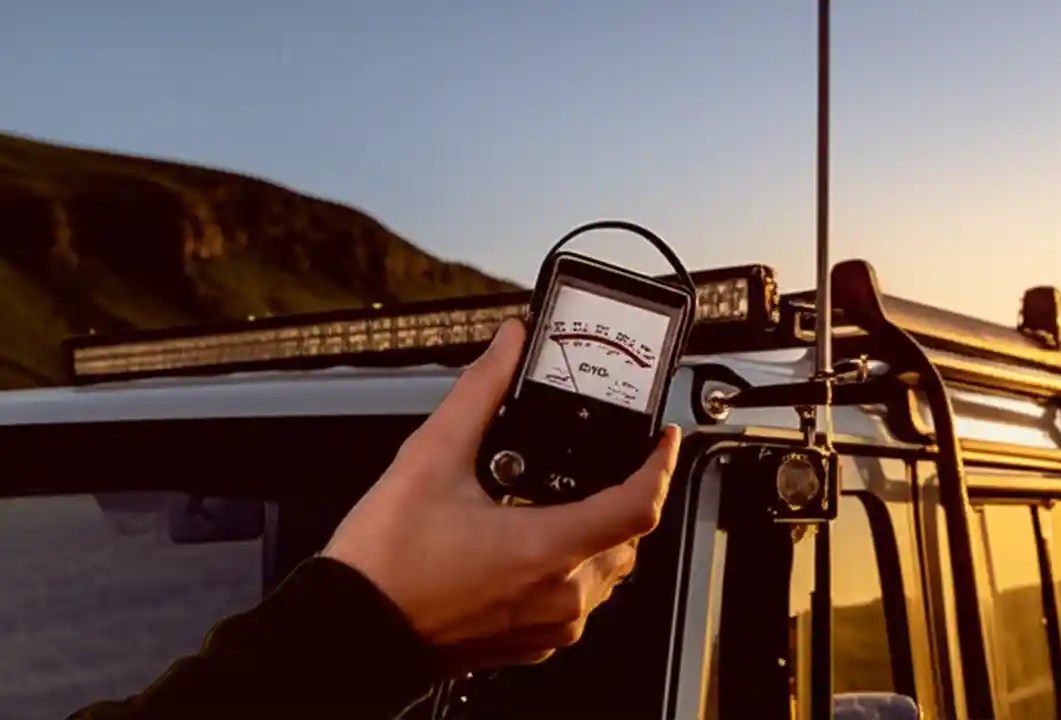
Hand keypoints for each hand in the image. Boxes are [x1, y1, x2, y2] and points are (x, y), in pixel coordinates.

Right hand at [321, 318, 680, 672]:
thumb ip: (480, 392)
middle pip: (627, 536)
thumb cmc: (384, 565)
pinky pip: (575, 599)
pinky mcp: (533, 643)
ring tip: (557, 496)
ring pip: (606, 569)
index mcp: (547, 549)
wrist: (349, 631)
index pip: (639, 504)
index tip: (662, 437)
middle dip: (620, 492)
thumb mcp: (429, 459)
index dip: (660, 463)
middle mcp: (559, 595)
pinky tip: (533, 538)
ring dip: (596, 529)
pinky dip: (570, 564)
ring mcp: (549, 625)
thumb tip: (508, 346)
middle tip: (601, 459)